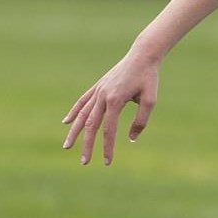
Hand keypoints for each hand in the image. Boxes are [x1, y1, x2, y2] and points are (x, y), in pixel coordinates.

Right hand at [62, 52, 159, 166]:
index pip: (108, 130)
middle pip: (91, 125)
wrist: (142, 55)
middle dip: (87, 145)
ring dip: (74, 132)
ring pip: (82, 114)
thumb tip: (131, 139)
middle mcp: (102, 96)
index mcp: (115, 100)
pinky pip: (82, 101)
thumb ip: (141, 121)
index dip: (107, 147)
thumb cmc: (148, 78)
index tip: (107, 162)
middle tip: (84, 162)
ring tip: (66, 146)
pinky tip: (66, 122)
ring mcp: (98, 90)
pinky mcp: (98, 86)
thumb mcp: (150, 100)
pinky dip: (74, 112)